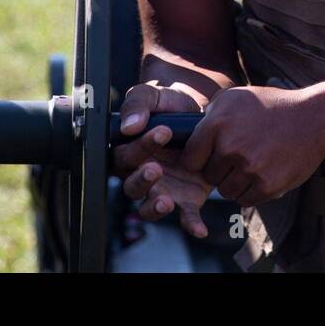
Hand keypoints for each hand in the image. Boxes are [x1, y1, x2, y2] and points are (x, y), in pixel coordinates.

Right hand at [112, 83, 212, 238]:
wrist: (201, 114)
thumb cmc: (169, 105)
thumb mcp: (153, 96)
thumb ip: (138, 104)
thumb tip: (129, 126)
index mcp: (129, 150)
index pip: (123, 156)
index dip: (139, 147)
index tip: (163, 132)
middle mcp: (141, 174)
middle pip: (130, 186)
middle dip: (141, 180)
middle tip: (157, 168)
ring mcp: (163, 189)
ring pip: (148, 208)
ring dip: (154, 208)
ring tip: (166, 201)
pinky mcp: (185, 199)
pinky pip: (185, 216)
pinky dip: (190, 224)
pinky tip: (199, 229)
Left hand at [180, 85, 324, 206]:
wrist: (312, 120)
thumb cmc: (270, 106)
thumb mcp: (235, 98)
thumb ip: (210, 115)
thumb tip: (189, 131)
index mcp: (217, 124)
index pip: (190, 158)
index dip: (196, 159)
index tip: (205, 158)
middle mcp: (230, 147)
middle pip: (208, 176)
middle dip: (217, 170)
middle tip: (234, 159)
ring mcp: (249, 168)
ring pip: (225, 191)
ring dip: (234, 183)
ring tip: (249, 165)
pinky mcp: (267, 186)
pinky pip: (244, 200)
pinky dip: (250, 192)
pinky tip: (259, 175)